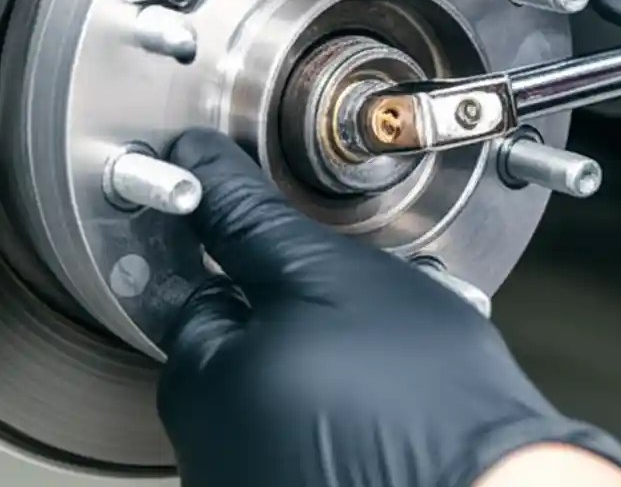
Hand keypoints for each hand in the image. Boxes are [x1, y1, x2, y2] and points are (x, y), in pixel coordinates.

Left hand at [157, 129, 620, 486]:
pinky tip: (397, 406)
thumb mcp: (329, 275)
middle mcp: (214, 449)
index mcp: (200, 390)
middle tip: (367, 313)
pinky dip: (351, 410)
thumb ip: (253, 220)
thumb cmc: (421, 403)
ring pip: (290, 387)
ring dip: (333, 361)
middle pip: (250, 347)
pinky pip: (321, 429)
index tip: (300, 259)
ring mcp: (259, 475)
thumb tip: (199, 165)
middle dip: (305, 315)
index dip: (263, 261)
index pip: (206, 296)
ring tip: (395, 367)